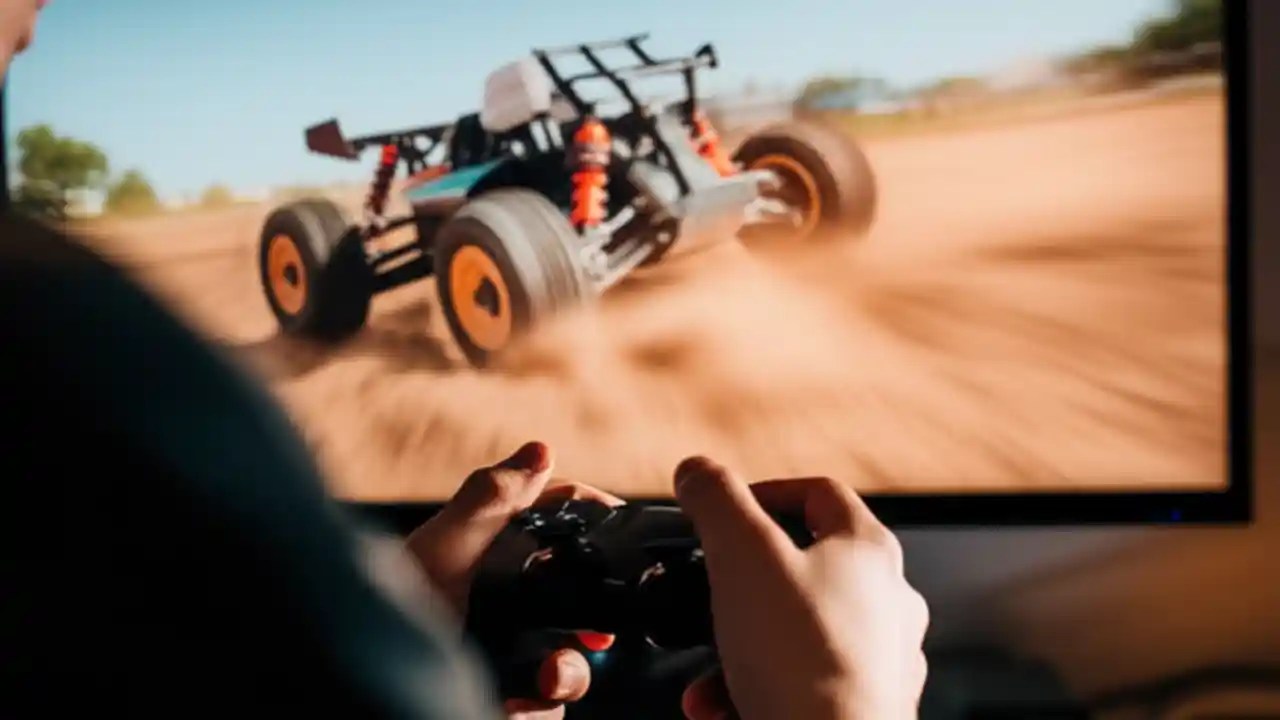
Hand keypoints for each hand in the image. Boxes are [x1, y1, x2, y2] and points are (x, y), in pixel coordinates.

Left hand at [405, 442, 620, 719]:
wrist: (364, 687)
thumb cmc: (384, 615)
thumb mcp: (439, 553)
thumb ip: (487, 502)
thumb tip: (542, 449)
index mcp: (489, 554)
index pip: (557, 516)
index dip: (591, 512)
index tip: (620, 522)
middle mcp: (501, 602)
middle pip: (577, 595)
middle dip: (593, 615)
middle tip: (599, 630)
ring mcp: (504, 655)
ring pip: (571, 660)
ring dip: (567, 673)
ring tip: (545, 681)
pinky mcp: (505, 698)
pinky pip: (546, 707)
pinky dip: (536, 709)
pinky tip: (512, 706)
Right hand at [674, 458, 928, 719]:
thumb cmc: (803, 661)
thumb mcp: (742, 556)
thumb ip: (716, 502)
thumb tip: (698, 470)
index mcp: (868, 550)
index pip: (818, 492)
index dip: (763, 492)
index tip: (724, 513)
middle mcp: (887, 601)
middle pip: (803, 569)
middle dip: (741, 588)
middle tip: (709, 599)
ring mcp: (882, 659)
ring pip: (798, 635)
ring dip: (741, 649)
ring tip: (707, 675)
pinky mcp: (868, 706)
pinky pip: (804, 685)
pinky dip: (758, 690)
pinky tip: (724, 707)